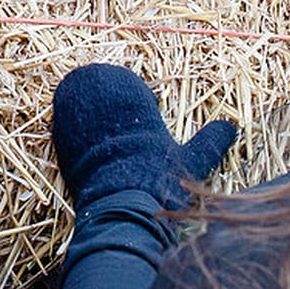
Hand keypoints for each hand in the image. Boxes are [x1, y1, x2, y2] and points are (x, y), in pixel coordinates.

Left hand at [52, 64, 237, 214]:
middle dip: (108, 101)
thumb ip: (210, 141)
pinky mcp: (58, 133)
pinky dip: (70, 126)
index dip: (134, 101)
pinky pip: (61, 117)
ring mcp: (76, 112)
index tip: (143, 122)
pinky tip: (85, 148)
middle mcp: (102, 96)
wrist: (121, 206)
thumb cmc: (161, 182)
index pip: (127, 82)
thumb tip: (231, 128)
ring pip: (77, 97)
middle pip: (99, 85)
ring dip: (87, 110)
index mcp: (133, 94)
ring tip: (102, 137)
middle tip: (119, 129)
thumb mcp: (192, 161)